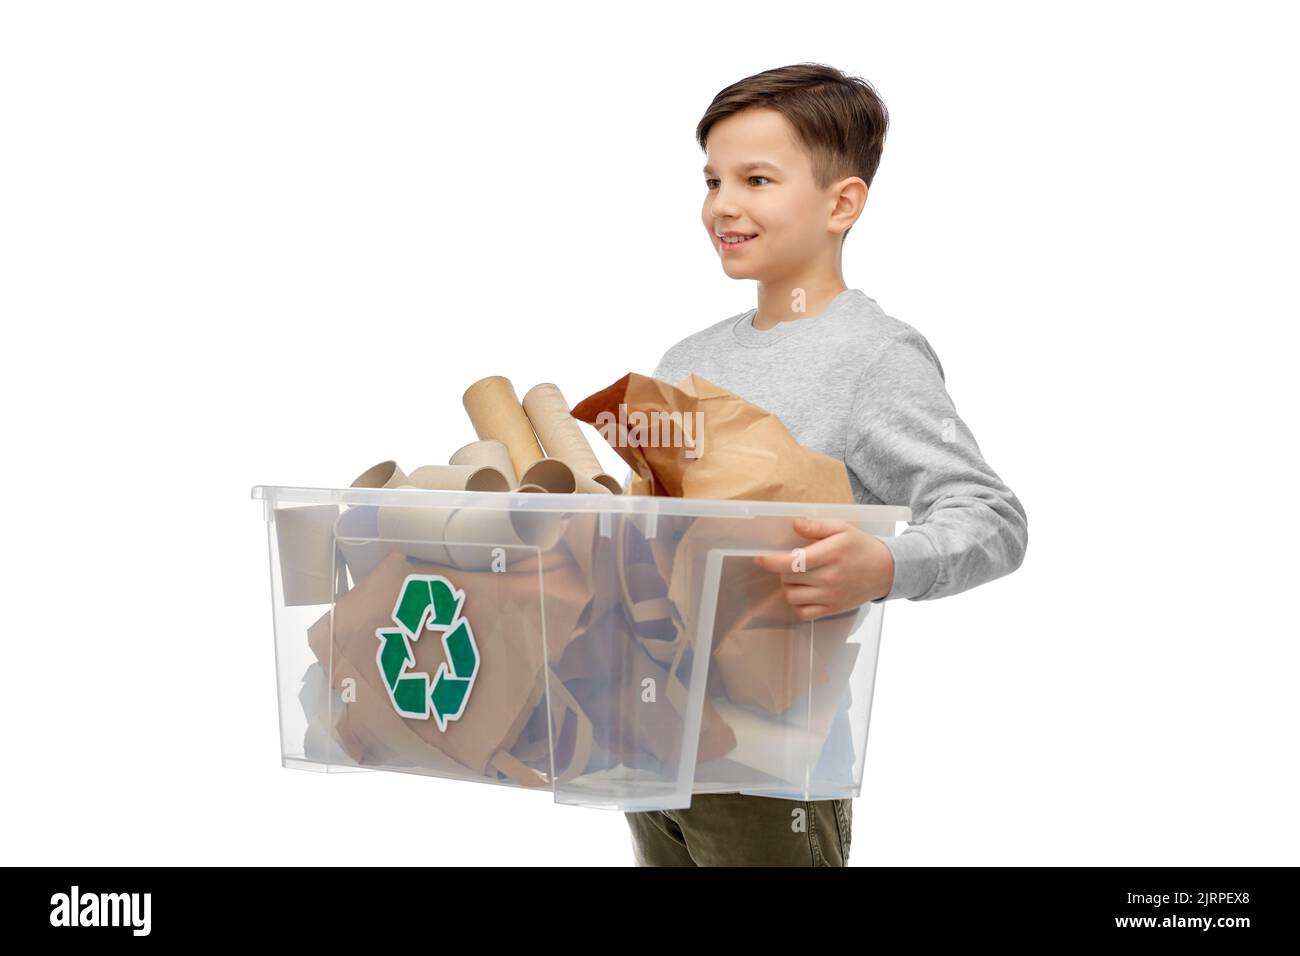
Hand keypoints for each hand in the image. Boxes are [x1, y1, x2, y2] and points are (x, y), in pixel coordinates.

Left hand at [751, 518, 894, 620]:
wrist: (886, 571)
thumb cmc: (861, 547)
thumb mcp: (842, 528)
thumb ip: (816, 526)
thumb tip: (794, 524)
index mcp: (831, 554)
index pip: (793, 562)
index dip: (771, 561)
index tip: (759, 558)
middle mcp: (830, 577)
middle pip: (788, 578)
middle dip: (782, 569)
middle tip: (790, 562)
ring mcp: (831, 597)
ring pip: (792, 596)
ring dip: (788, 586)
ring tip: (798, 577)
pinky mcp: (832, 610)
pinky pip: (803, 613)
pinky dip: (797, 604)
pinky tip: (804, 592)